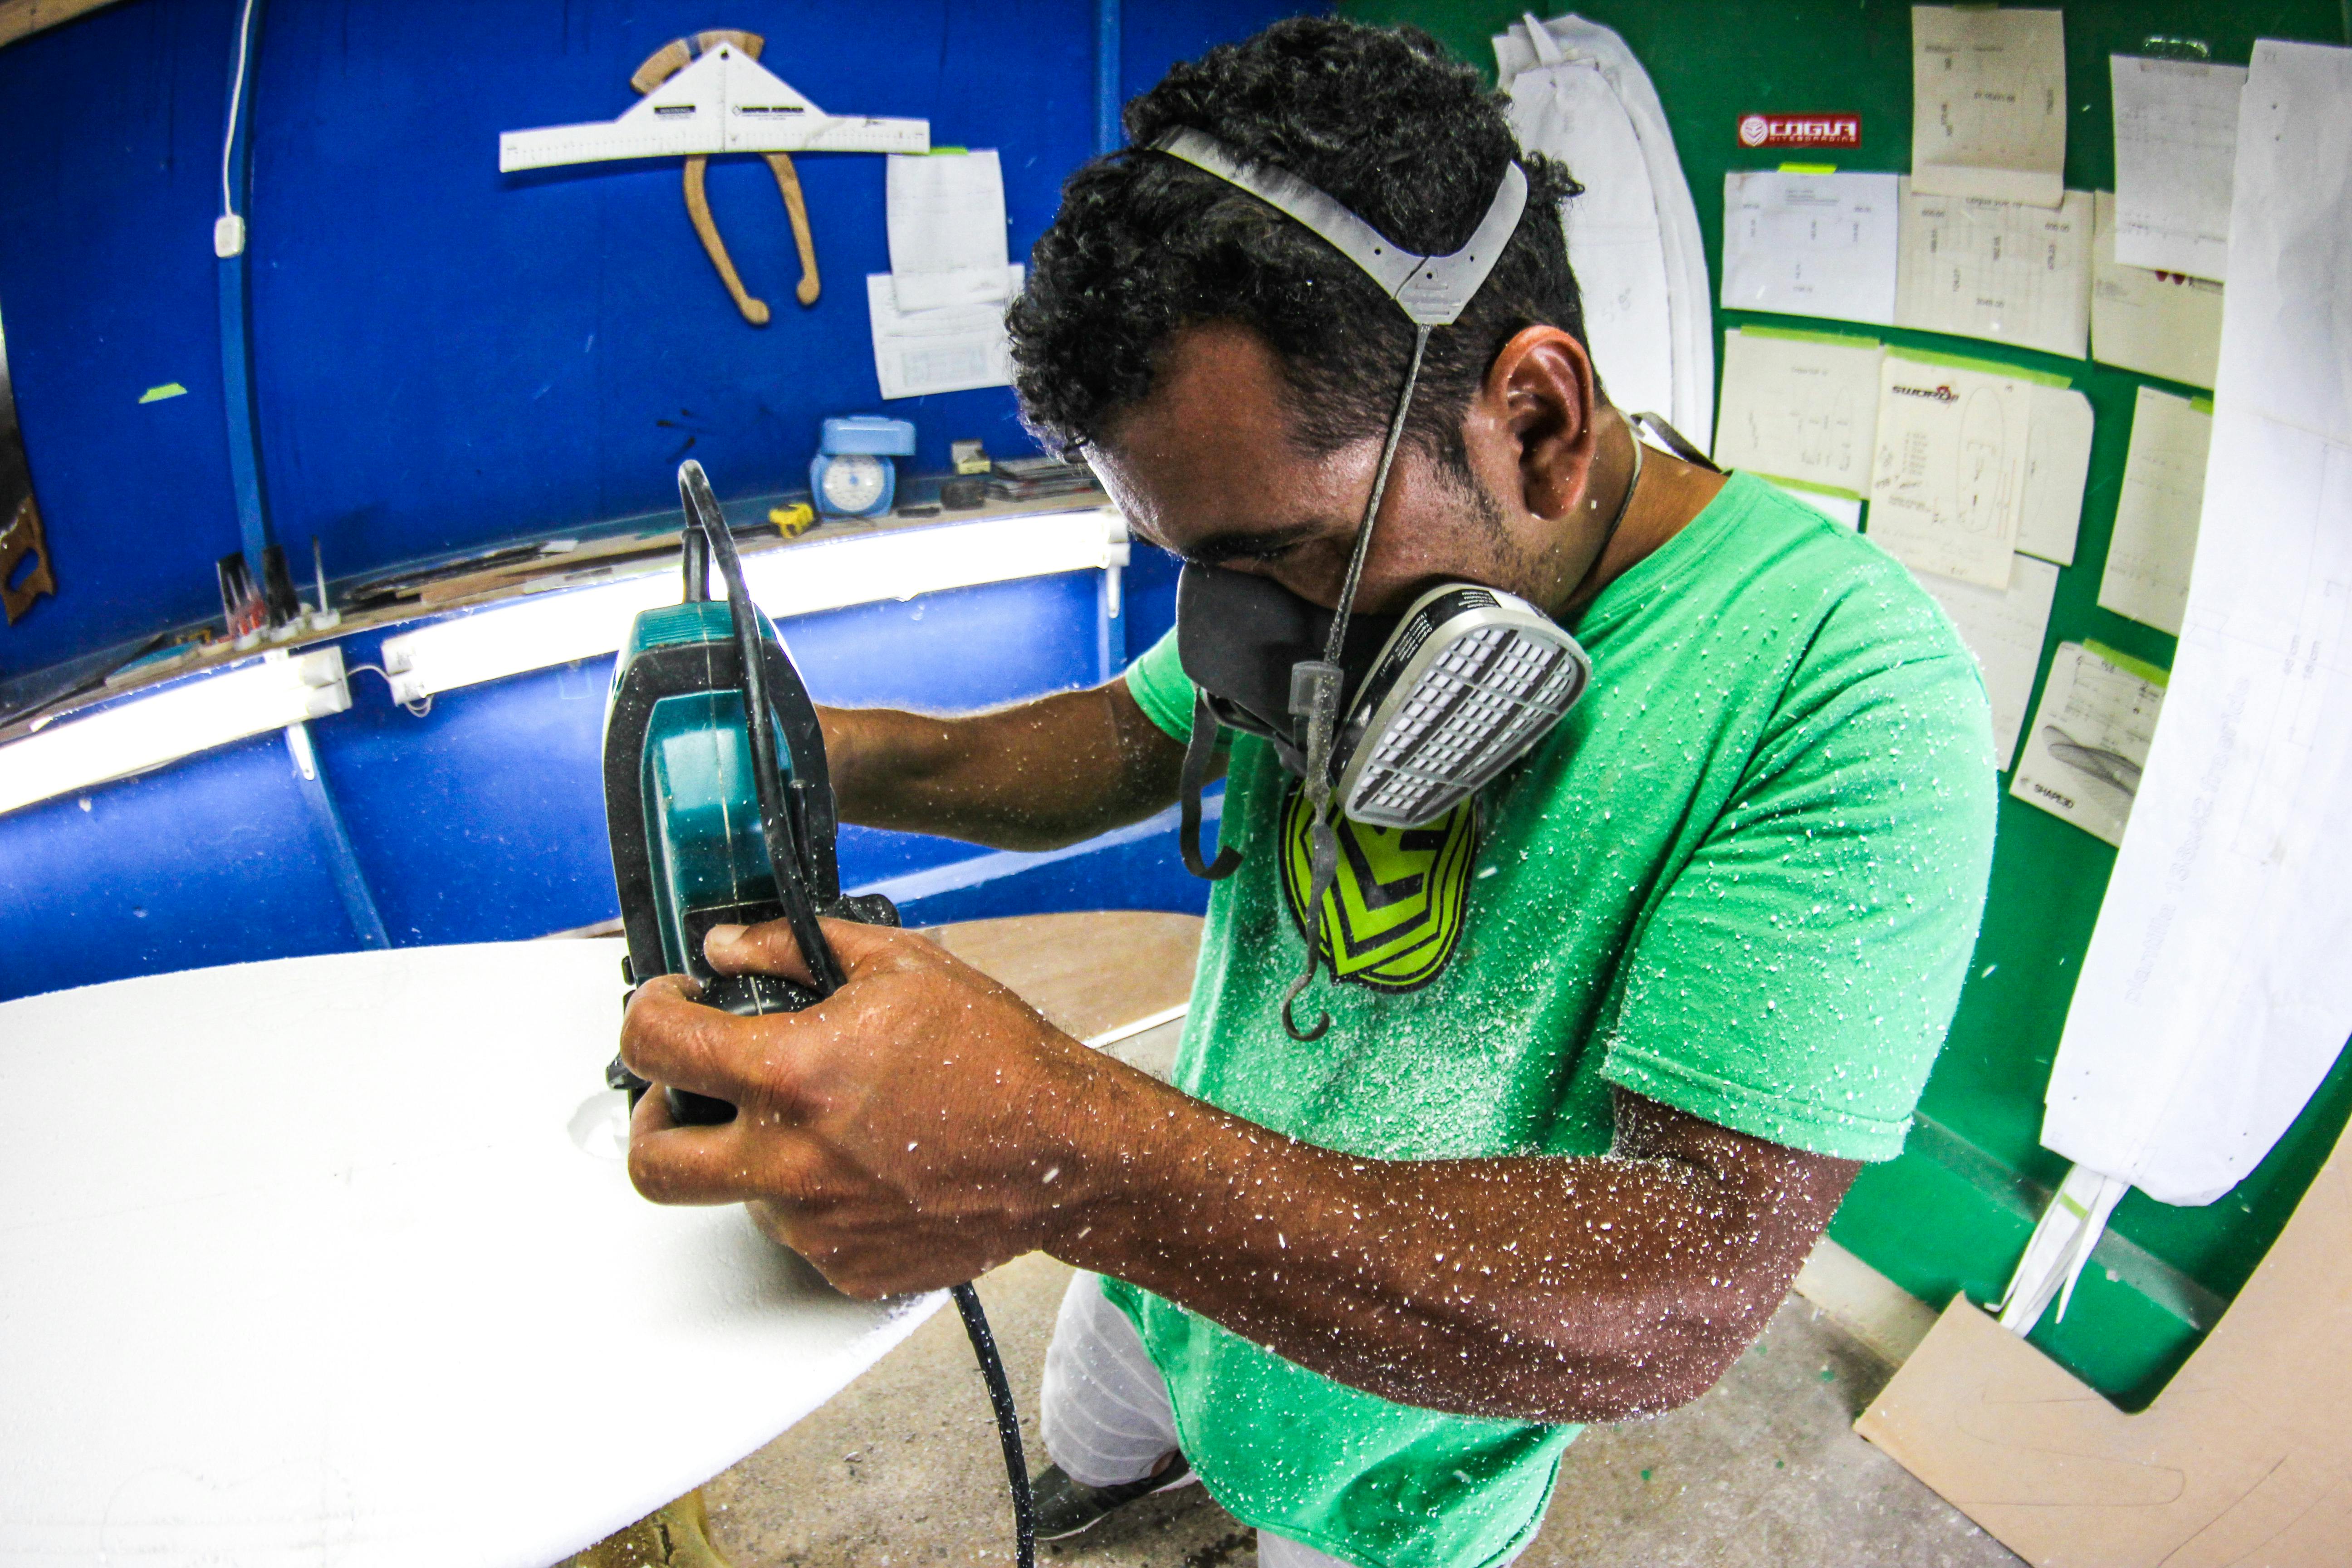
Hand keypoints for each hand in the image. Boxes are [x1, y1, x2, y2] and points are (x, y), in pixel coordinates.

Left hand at [619, 915, 1134, 1296]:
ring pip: (733, 1195)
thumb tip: (727, 947)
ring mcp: (814, 1226)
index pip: (654, 1047)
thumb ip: (793, 947)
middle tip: (688, 1093)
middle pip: (649, 1163)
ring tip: (826, 1120)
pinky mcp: (844, 1268)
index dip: (645, 1014)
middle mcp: (790, 1163)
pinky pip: (796, 1233)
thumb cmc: (999, 1059)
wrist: (1069, 1153)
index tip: (667, 1009)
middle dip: (651, 1120)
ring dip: (755, 1155)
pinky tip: (863, 1162)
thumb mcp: (900, 965)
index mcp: (793, 1077)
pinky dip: (811, 1197)